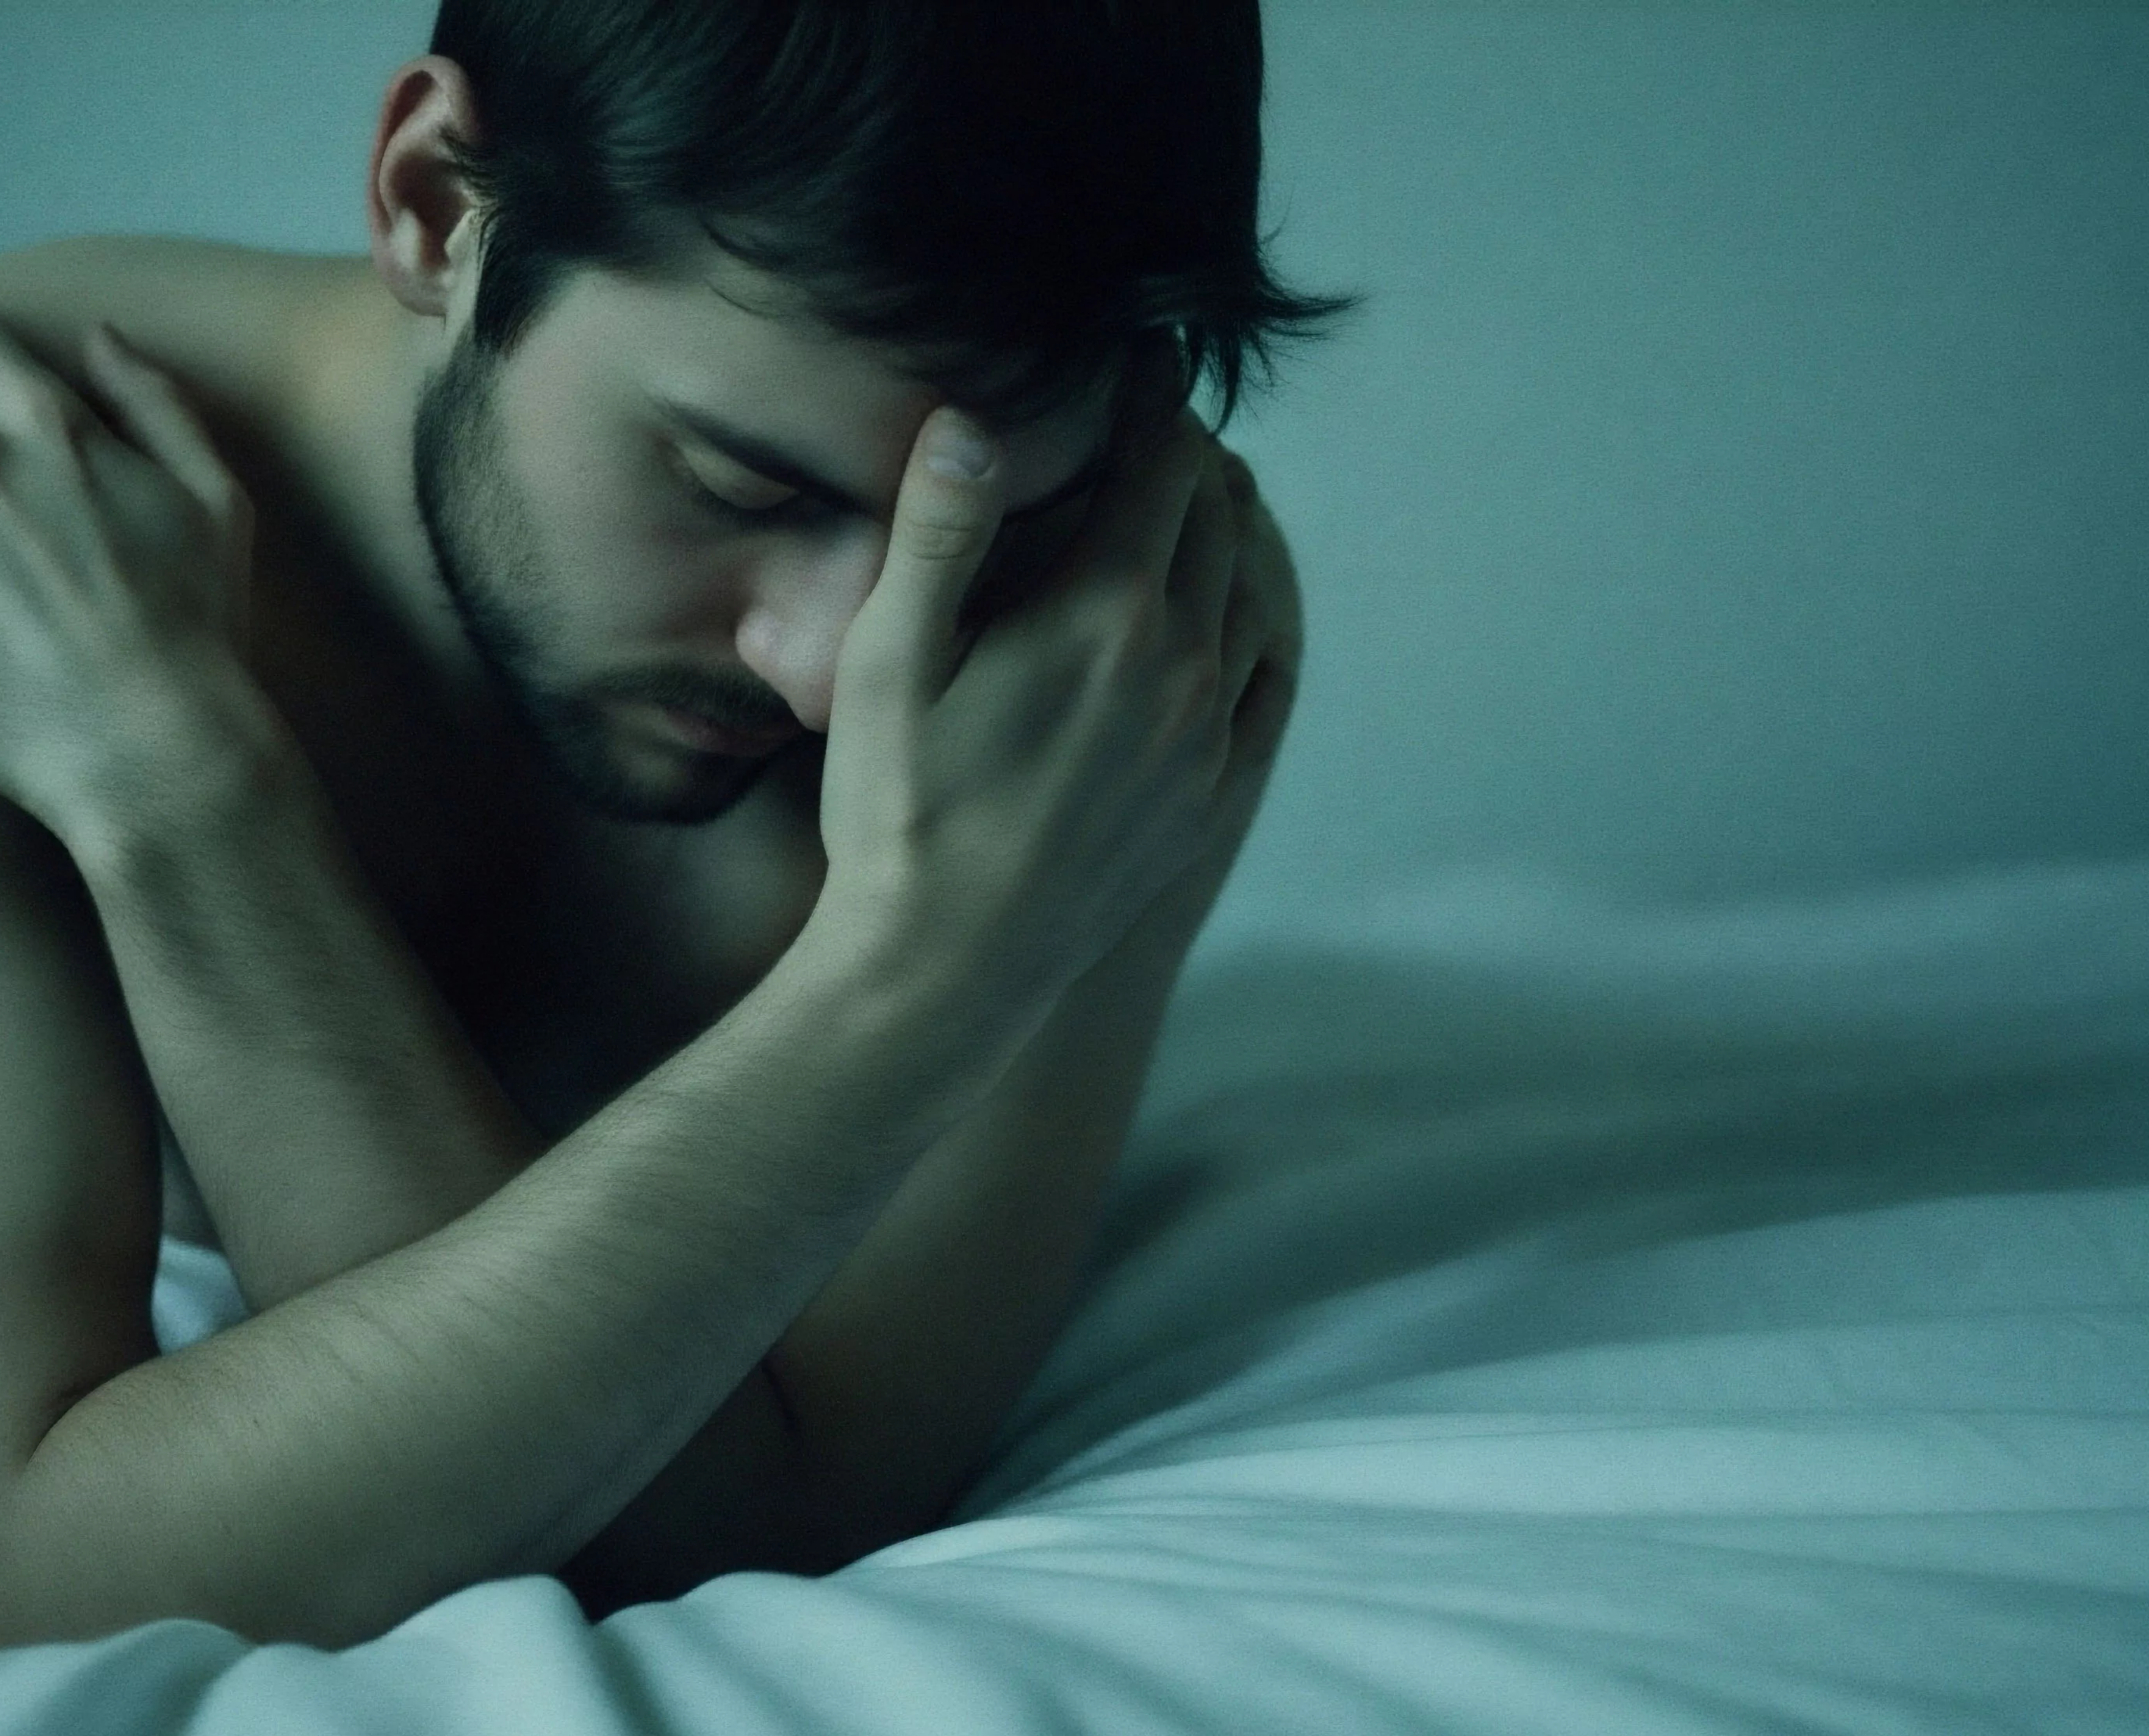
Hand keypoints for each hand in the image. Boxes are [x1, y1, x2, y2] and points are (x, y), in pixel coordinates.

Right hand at [815, 342, 1296, 1001]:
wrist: (943, 971)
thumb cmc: (894, 812)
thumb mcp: (887, 661)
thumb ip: (940, 532)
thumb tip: (976, 419)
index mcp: (1106, 614)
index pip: (1160, 463)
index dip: (1153, 394)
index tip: (1144, 351)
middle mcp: (1179, 666)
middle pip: (1214, 519)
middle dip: (1188, 455)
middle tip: (1160, 415)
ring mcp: (1203, 737)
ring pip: (1243, 596)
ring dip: (1224, 533)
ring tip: (1196, 496)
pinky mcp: (1205, 796)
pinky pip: (1261, 684)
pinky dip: (1255, 624)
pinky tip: (1239, 614)